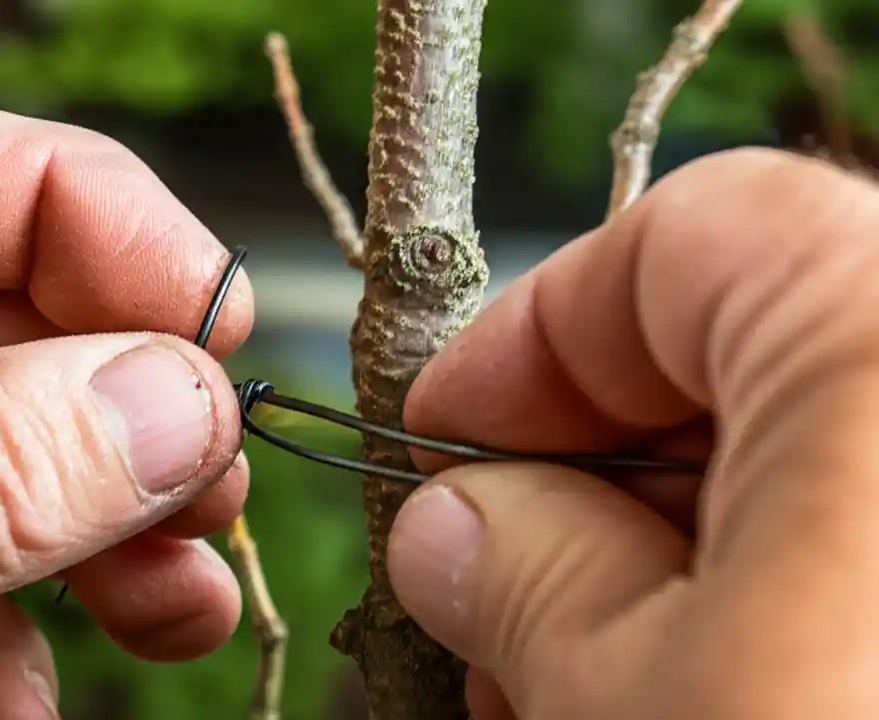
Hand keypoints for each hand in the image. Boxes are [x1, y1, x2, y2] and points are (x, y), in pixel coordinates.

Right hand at [389, 148, 878, 717]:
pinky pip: (857, 546)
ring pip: (803, 464)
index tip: (438, 445)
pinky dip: (762, 605)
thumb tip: (454, 527)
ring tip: (562, 678)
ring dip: (657, 563)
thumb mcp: (638, 695)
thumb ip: (527, 572)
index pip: (685, 242)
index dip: (527, 340)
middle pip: (740, 361)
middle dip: (584, 481)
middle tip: (488, 597)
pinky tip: (677, 683)